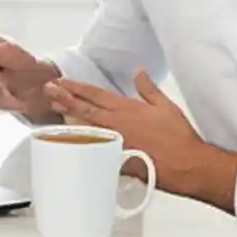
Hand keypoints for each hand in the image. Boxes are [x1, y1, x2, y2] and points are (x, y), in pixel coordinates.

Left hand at [42, 67, 236, 211]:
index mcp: (128, 108)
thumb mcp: (166, 105)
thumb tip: (139, 72)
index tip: (62, 82)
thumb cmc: (179, 137)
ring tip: (53, 109)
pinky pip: (94, 149)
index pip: (96, 94)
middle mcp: (118, 124)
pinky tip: (70, 141)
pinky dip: (81, 143)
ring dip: (68, 118)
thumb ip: (148, 88)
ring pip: (85, 128)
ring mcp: (115, 142)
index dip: (77, 87)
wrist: (188, 164)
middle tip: (48, 92)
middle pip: (85, 109)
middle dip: (64, 99)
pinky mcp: (116, 159)